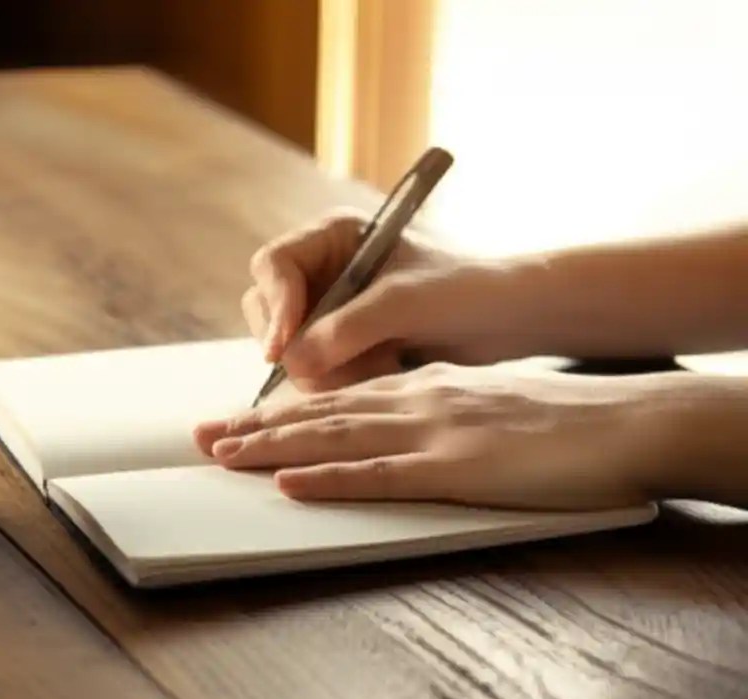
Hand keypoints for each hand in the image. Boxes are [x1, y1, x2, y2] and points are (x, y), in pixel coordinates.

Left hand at [194, 362, 662, 509]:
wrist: (623, 422)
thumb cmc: (558, 420)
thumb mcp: (482, 403)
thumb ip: (434, 411)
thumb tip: (393, 426)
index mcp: (422, 385)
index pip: (336, 396)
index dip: (280, 409)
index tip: (235, 420)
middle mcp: (416, 400)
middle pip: (320, 412)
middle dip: (254, 425)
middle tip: (199, 437)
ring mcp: (433, 431)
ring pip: (335, 437)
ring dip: (272, 448)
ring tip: (221, 455)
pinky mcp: (456, 467)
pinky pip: (380, 474)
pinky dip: (329, 478)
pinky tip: (290, 484)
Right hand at [244, 210, 524, 391]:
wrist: (512, 318)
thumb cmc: (467, 289)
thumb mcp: (403, 302)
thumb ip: (344, 329)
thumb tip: (291, 362)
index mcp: (333, 236)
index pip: (273, 265)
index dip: (275, 306)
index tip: (285, 348)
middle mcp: (324, 269)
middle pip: (269, 310)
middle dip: (299, 345)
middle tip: (330, 371)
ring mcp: (332, 308)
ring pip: (291, 347)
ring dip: (326, 366)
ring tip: (381, 365)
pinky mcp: (345, 343)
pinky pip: (316, 367)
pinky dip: (341, 379)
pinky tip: (384, 371)